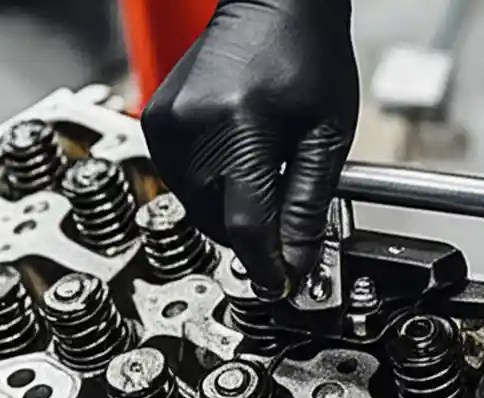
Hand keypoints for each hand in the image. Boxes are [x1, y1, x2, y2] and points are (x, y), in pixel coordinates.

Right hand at [141, 0, 357, 297]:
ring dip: (231, 210)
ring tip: (264, 173)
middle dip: (255, 233)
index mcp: (240, 127)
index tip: (285, 282)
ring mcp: (167, 126)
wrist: (272, 4)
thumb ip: (309, 204)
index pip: (247, 226)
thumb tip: (297, 263)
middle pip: (220, 223)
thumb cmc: (306, 55)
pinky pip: (183, 183)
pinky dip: (211, 186)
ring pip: (198, 209)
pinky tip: (237, 160)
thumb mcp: (327, 136)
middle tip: (287, 215)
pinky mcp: (156, 124)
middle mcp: (193, 127)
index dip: (269, 265)